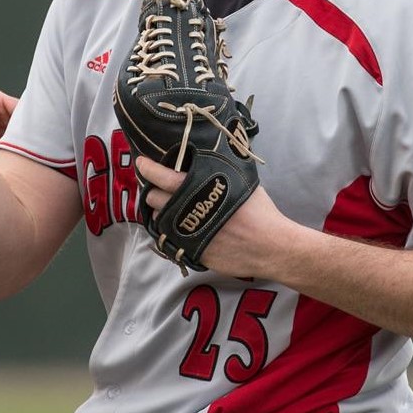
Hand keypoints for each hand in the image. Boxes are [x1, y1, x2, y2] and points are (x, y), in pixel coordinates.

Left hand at [134, 156, 287, 279]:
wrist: (270, 246)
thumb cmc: (260, 212)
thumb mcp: (239, 182)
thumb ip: (216, 173)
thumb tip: (207, 162)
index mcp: (198, 189)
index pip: (161, 176)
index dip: (147, 168)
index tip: (142, 164)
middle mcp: (186, 210)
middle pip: (152, 197)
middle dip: (153, 191)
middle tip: (159, 188)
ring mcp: (186, 233)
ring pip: (157, 219)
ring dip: (159, 211)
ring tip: (168, 207)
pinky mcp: (189, 250)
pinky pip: (168, 238)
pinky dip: (169, 230)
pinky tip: (178, 226)